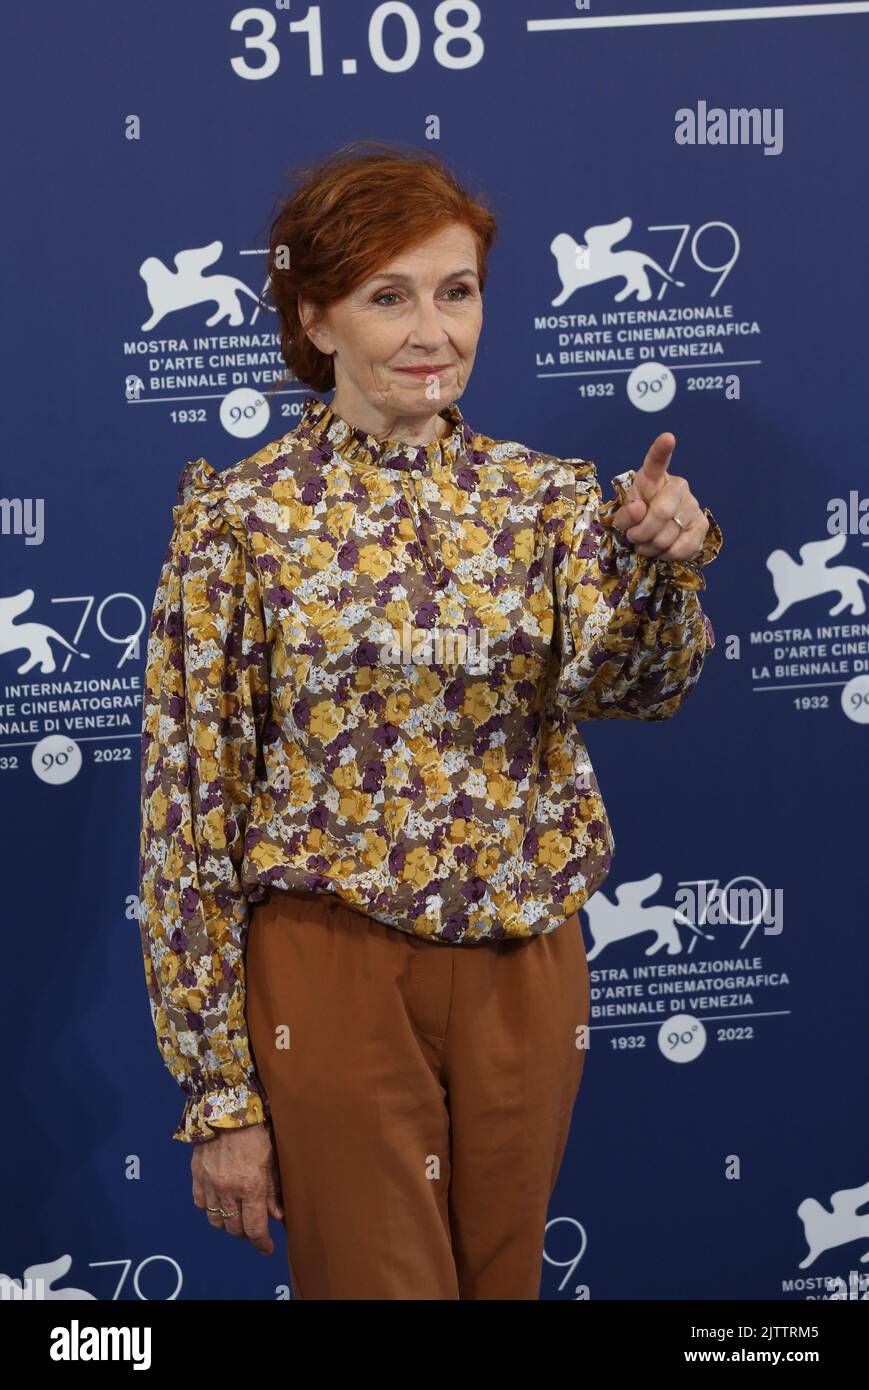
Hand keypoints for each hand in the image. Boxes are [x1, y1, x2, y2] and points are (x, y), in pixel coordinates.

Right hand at [191, 1120, 283, 1254]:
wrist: (225, 1108)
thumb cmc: (254, 1130)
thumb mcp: (271, 1159)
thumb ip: (273, 1190)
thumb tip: (277, 1216)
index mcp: (250, 1186)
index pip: (255, 1228)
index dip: (262, 1244)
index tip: (268, 1248)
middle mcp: (228, 1190)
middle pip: (234, 1229)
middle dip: (246, 1232)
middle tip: (254, 1225)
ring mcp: (209, 1185)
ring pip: (216, 1221)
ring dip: (228, 1222)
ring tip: (237, 1214)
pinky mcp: (196, 1177)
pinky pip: (200, 1205)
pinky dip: (210, 1208)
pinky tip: (219, 1201)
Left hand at [609, 433, 709, 562]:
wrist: (657, 532)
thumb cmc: (639, 518)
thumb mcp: (625, 516)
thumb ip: (626, 514)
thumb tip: (639, 509)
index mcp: (653, 478)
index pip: (657, 462)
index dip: (661, 450)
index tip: (668, 438)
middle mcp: (678, 487)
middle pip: (661, 512)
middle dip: (641, 533)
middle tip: (634, 537)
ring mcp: (693, 505)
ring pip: (668, 536)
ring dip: (650, 547)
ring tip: (647, 543)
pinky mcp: (702, 526)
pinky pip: (682, 548)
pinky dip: (667, 555)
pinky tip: (663, 550)